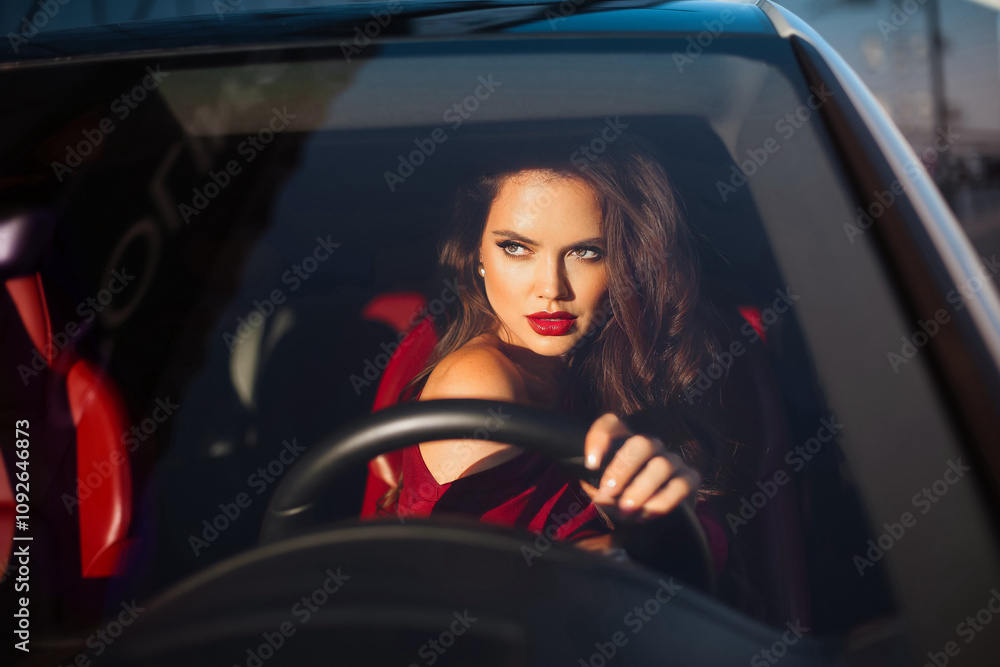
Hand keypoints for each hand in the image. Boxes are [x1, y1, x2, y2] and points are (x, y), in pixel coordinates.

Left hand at [580, 413, 699, 520]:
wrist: (652, 516)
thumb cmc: (622, 498)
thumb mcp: (605, 493)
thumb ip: (600, 493)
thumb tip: (603, 498)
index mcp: (624, 441)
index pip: (611, 425)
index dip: (599, 439)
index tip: (590, 464)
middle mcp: (651, 445)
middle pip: (641, 444)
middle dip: (623, 468)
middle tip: (608, 492)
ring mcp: (672, 460)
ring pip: (661, 465)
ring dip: (641, 489)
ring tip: (626, 509)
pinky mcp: (690, 478)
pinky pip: (680, 486)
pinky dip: (662, 501)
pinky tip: (646, 513)